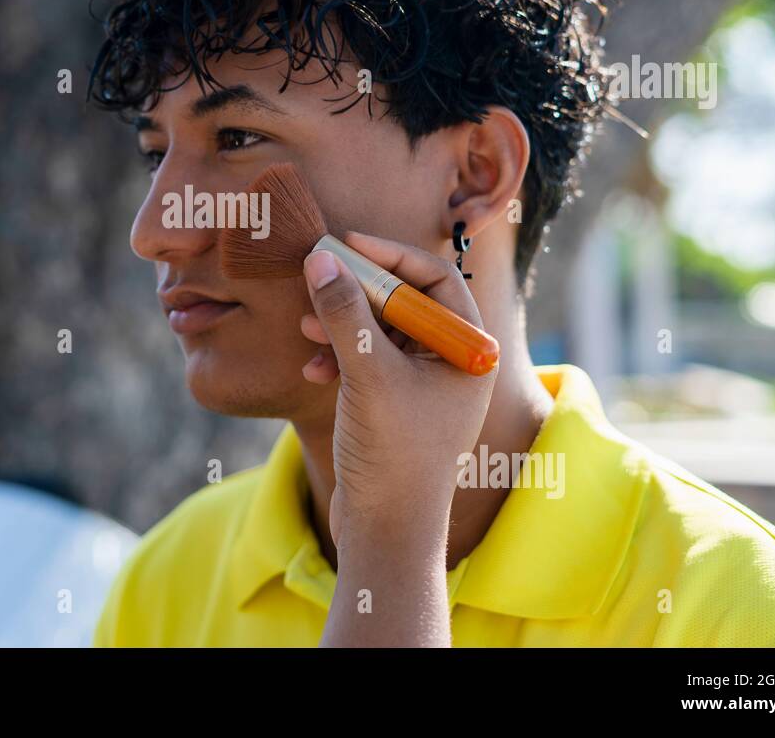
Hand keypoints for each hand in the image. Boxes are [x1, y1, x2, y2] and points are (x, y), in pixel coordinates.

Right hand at [300, 231, 496, 548]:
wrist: (388, 529)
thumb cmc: (394, 453)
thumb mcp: (367, 373)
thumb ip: (345, 312)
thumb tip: (321, 258)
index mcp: (469, 350)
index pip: (435, 278)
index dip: (389, 256)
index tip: (345, 244)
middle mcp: (453, 362)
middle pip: (404, 301)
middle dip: (356, 292)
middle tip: (316, 276)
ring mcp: (425, 384)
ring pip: (380, 331)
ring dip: (341, 326)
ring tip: (305, 328)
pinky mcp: (397, 404)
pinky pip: (367, 362)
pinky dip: (339, 359)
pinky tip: (312, 371)